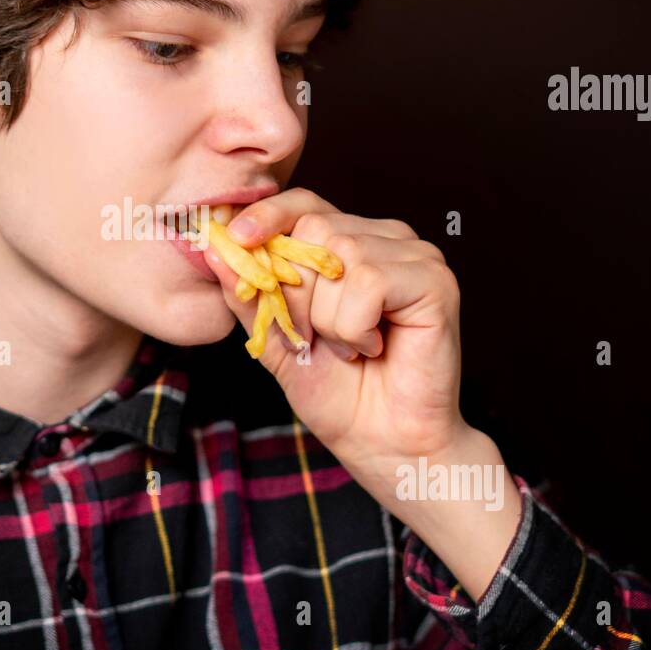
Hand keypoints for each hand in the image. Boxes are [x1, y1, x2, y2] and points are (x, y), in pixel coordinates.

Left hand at [204, 187, 469, 498]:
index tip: (236, 236)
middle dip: (295, 292)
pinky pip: (369, 281)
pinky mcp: (435, 281)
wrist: (383, 446)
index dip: (268, 215)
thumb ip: (249, 295)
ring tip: (351, 348)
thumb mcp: (276, 340)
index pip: (304, 203)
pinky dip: (355, 326)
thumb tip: (214, 249)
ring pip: (339, 256)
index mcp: (349, 244)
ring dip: (327, 318)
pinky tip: (374, 348)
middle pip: (314, 227)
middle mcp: (385, 240)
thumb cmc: (339, 395)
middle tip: (313, 339)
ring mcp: (415, 257)